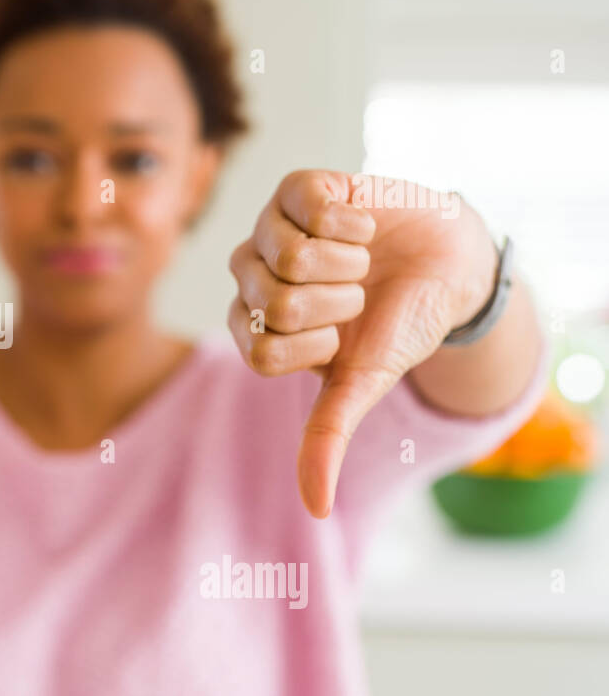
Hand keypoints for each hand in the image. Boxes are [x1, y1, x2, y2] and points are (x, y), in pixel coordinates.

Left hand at [228, 170, 497, 517]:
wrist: (446, 268)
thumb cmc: (394, 326)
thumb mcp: (363, 385)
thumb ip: (328, 436)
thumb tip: (315, 507)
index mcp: (252, 328)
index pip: (259, 352)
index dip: (315, 347)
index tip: (342, 338)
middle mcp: (250, 277)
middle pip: (272, 304)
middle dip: (335, 305)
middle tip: (355, 295)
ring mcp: (269, 229)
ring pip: (286, 255)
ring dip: (344, 264)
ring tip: (360, 261)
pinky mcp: (299, 188)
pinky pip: (309, 206)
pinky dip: (353, 222)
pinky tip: (364, 226)